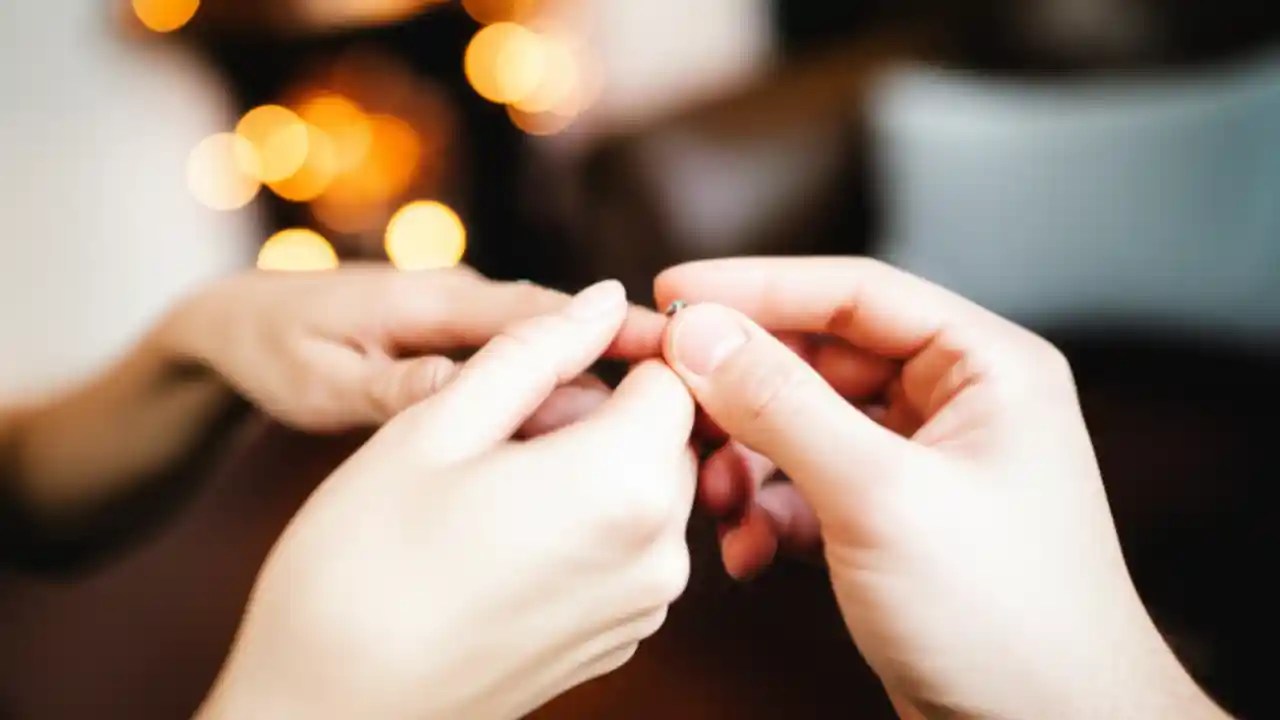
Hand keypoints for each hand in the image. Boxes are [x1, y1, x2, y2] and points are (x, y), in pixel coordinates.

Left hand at [161, 265, 664, 431]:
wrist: (241, 324)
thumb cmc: (277, 350)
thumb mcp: (326, 380)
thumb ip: (400, 387)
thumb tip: (473, 395)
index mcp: (437, 302)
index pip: (541, 313)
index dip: (610, 332)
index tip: (676, 354)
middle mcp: (464, 305)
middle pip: (561, 337)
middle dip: (623, 371)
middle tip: (691, 420)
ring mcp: (464, 327)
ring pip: (546, 362)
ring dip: (593, 396)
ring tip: (656, 447)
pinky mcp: (460, 349)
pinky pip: (522, 378)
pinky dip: (555, 406)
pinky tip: (579, 453)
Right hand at [200, 281, 695, 719]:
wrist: (327, 714)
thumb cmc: (361, 565)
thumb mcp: (435, 425)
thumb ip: (535, 350)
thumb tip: (604, 301)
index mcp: (625, 485)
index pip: (674, 378)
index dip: (614, 356)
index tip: (546, 371)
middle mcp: (659, 554)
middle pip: (668, 437)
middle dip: (604, 413)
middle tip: (501, 431)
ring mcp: (642, 609)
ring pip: (648, 491)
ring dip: (592, 468)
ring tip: (492, 489)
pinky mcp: (617, 642)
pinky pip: (628, 549)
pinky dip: (587, 524)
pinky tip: (503, 540)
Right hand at [655, 258, 1226, 718]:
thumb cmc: (1004, 618)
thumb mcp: (879, 497)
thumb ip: (782, 405)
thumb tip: (700, 335)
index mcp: (986, 368)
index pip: (855, 292)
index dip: (758, 287)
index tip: (674, 294)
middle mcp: (958, 404)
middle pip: (821, 359)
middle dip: (743, 392)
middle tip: (670, 404)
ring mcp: (924, 466)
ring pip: (806, 428)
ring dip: (749, 463)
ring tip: (716, 503)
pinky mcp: (894, 522)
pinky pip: (810, 489)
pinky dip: (770, 515)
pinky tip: (749, 554)